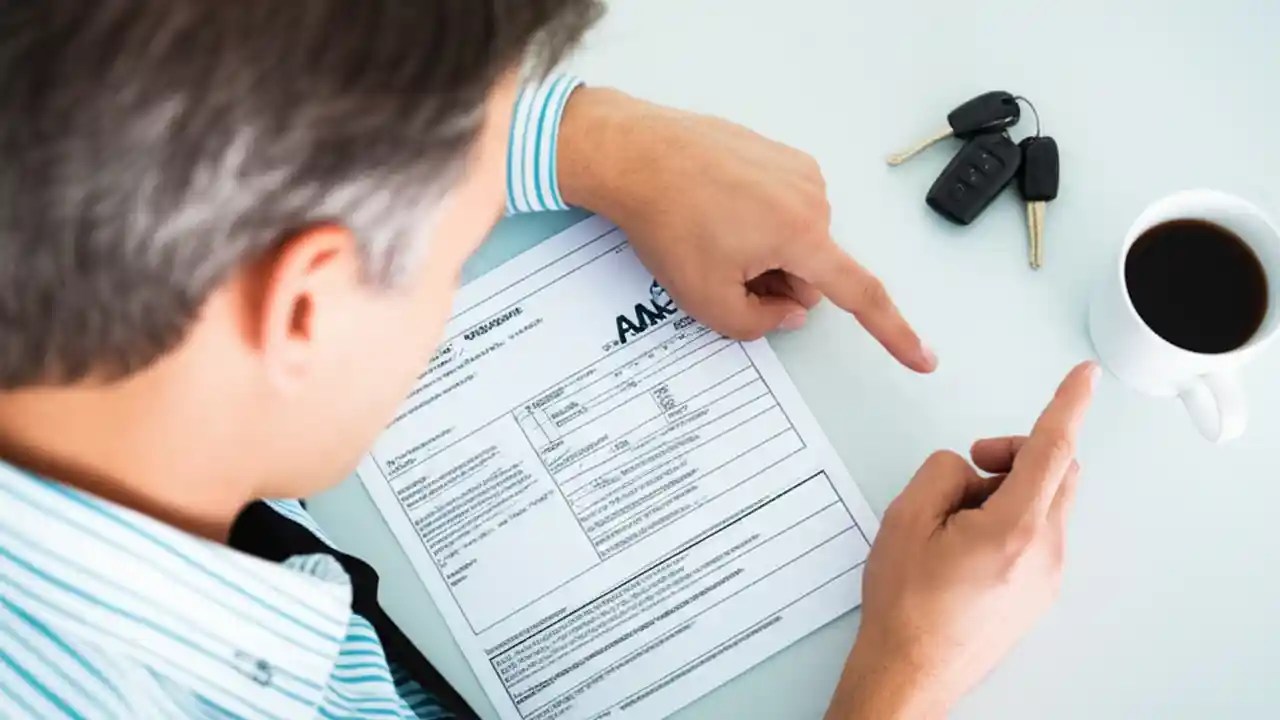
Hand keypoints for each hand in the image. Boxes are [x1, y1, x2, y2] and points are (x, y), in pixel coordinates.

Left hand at [557, 87, 934, 372]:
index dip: (893, 333)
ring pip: (796, 239)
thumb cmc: (666, 219)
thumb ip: (758, 324)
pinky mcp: (776, 153)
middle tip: (723, 271)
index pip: (860, 295)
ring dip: (764, 250)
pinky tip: (715, 210)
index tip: (924, 358)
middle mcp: (811, 198)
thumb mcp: (705, 298)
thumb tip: (790, 312)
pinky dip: (755, 220)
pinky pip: (781, 206)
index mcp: (801, 236)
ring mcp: (795, 170)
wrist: (635, 153)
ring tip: (712, 233)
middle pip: (813, 270)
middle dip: (778, 283)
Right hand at [825, 362, 1098, 719]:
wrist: (911, 672)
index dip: (1068, 404)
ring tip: (954, 520)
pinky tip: (965, 545)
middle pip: (1056, 472)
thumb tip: (967, 469)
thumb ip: (944, 472)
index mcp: (1013, 529)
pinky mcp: (1039, 592)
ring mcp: (1047, 576)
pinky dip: (1009, 519)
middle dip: (1018, 453)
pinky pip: (1037, 534)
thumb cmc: (905, 606)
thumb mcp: (906, 519)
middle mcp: (1044, 552)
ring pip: (1044, 503)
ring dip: (1008, 490)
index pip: (1051, 448)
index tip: (1084, 376)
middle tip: (974, 464)